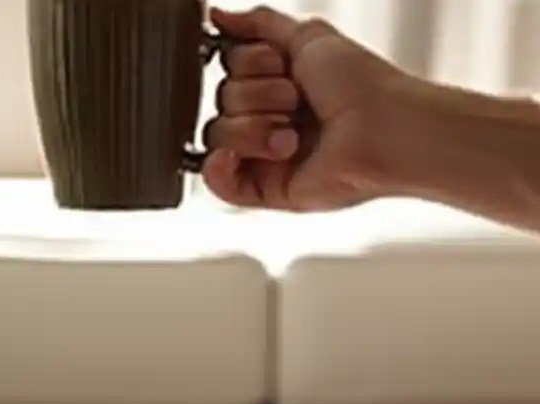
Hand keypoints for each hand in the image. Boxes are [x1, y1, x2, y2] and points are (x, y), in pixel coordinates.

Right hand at [201, 5, 414, 210]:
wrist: (384, 128)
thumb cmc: (362, 84)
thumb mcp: (309, 36)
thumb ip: (260, 23)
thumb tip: (216, 16)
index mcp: (276, 82)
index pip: (229, 69)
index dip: (249, 63)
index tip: (282, 64)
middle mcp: (267, 117)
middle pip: (222, 100)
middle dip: (258, 95)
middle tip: (297, 101)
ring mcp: (263, 155)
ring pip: (218, 136)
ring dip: (253, 129)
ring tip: (293, 136)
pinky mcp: (264, 188)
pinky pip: (216, 183)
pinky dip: (217, 168)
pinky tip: (234, 156)